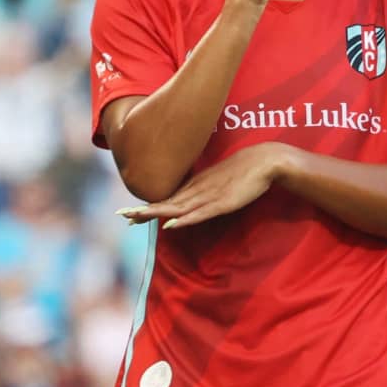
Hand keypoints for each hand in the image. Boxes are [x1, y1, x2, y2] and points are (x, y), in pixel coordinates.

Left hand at [118, 143, 291, 230]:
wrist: (264, 161)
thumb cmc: (245, 171)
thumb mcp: (220, 183)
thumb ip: (207, 192)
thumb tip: (195, 203)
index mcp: (196, 186)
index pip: (168, 200)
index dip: (148, 208)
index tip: (129, 214)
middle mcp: (197, 190)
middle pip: (166, 203)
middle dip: (143, 211)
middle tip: (122, 216)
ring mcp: (208, 196)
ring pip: (177, 208)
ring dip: (155, 213)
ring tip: (135, 218)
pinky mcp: (221, 203)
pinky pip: (199, 214)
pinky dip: (183, 220)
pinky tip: (170, 225)